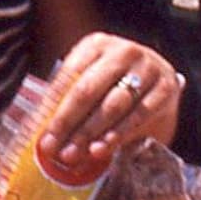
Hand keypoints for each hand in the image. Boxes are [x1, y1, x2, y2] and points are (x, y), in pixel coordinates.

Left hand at [38, 34, 183, 176]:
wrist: (161, 80)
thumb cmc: (115, 85)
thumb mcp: (91, 80)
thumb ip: (66, 100)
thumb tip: (35, 131)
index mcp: (97, 44)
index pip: (68, 75)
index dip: (50, 107)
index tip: (36, 134)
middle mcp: (123, 51)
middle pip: (88, 90)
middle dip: (66, 123)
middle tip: (50, 149)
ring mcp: (148, 68)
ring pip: (112, 105)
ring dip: (88, 133)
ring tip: (70, 155)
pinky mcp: (165, 88)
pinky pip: (137, 116)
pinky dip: (117, 135)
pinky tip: (100, 150)